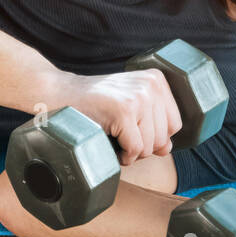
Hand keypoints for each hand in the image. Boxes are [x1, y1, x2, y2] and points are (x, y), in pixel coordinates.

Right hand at [65, 69, 183, 164]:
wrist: (61, 93)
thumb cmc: (95, 103)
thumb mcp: (131, 103)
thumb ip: (153, 122)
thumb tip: (168, 149)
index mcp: (156, 80)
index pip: (174, 124)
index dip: (154, 135)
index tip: (132, 128)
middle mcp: (151, 86)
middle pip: (163, 139)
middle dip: (141, 146)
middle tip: (120, 134)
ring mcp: (138, 97)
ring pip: (150, 147)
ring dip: (130, 152)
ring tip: (114, 136)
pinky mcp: (123, 112)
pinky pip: (134, 150)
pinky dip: (122, 156)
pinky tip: (110, 142)